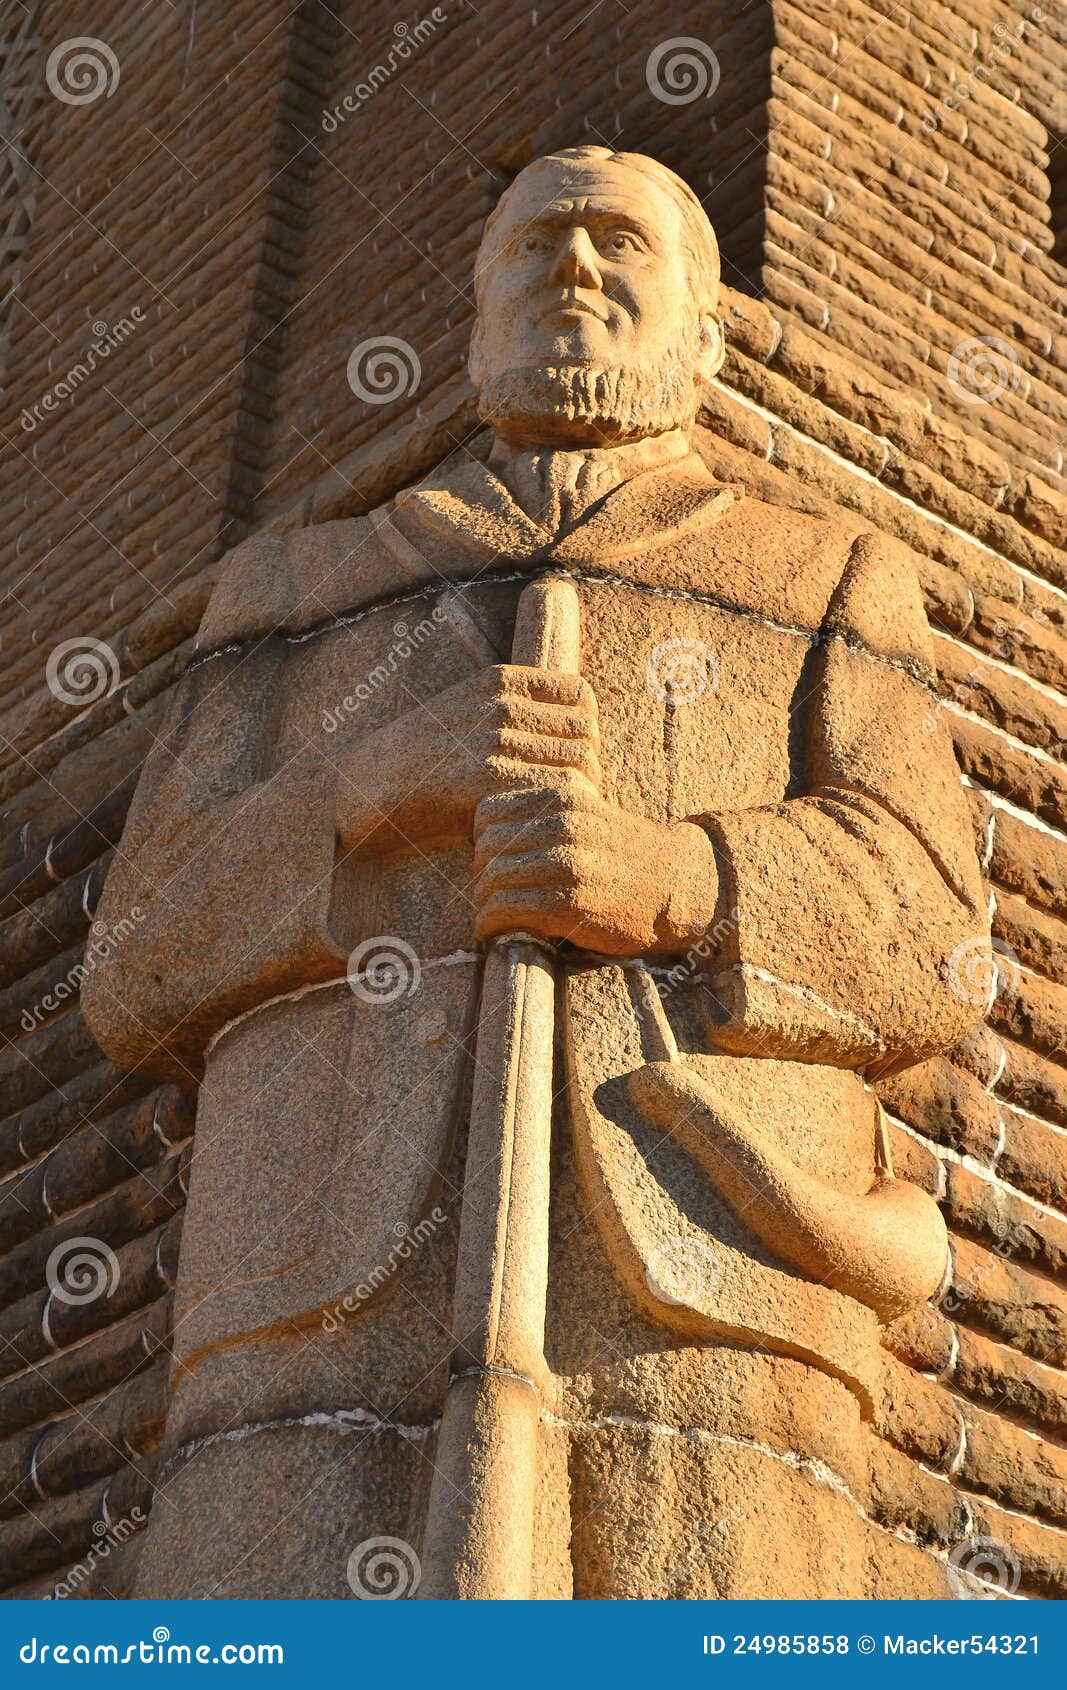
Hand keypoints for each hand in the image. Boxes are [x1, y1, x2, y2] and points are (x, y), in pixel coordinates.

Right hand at [333, 664, 599, 853]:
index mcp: (502, 681)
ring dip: (575, 795)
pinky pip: (548, 793)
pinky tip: (536, 826)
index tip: (571, 757)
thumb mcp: (468, 706)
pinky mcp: (484, 781)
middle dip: (587, 767)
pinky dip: (552, 812)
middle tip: (572, 796)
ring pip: (576, 767)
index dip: (585, 729)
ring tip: (558, 814)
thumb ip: (515, 706)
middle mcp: (502, 705)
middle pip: (586, 734)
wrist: (370, 783)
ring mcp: (493, 741)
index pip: (582, 697)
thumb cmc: (426, 752)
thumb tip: (578, 724)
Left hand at [472, 778, 721, 956]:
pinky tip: (492, 932)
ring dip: (482, 904)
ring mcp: (569, 862)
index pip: (488, 813)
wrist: (679, 886)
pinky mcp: (571, 902)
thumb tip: (485, 836)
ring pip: (491, 880)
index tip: (491, 863)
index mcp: (565, 795)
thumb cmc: (627, 855)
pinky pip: (506, 910)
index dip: (482, 841)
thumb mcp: (589, 814)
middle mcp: (564, 823)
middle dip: (479, 875)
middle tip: (487, 896)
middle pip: (486, 848)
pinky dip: (489, 924)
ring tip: (489, 917)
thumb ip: (545, 815)